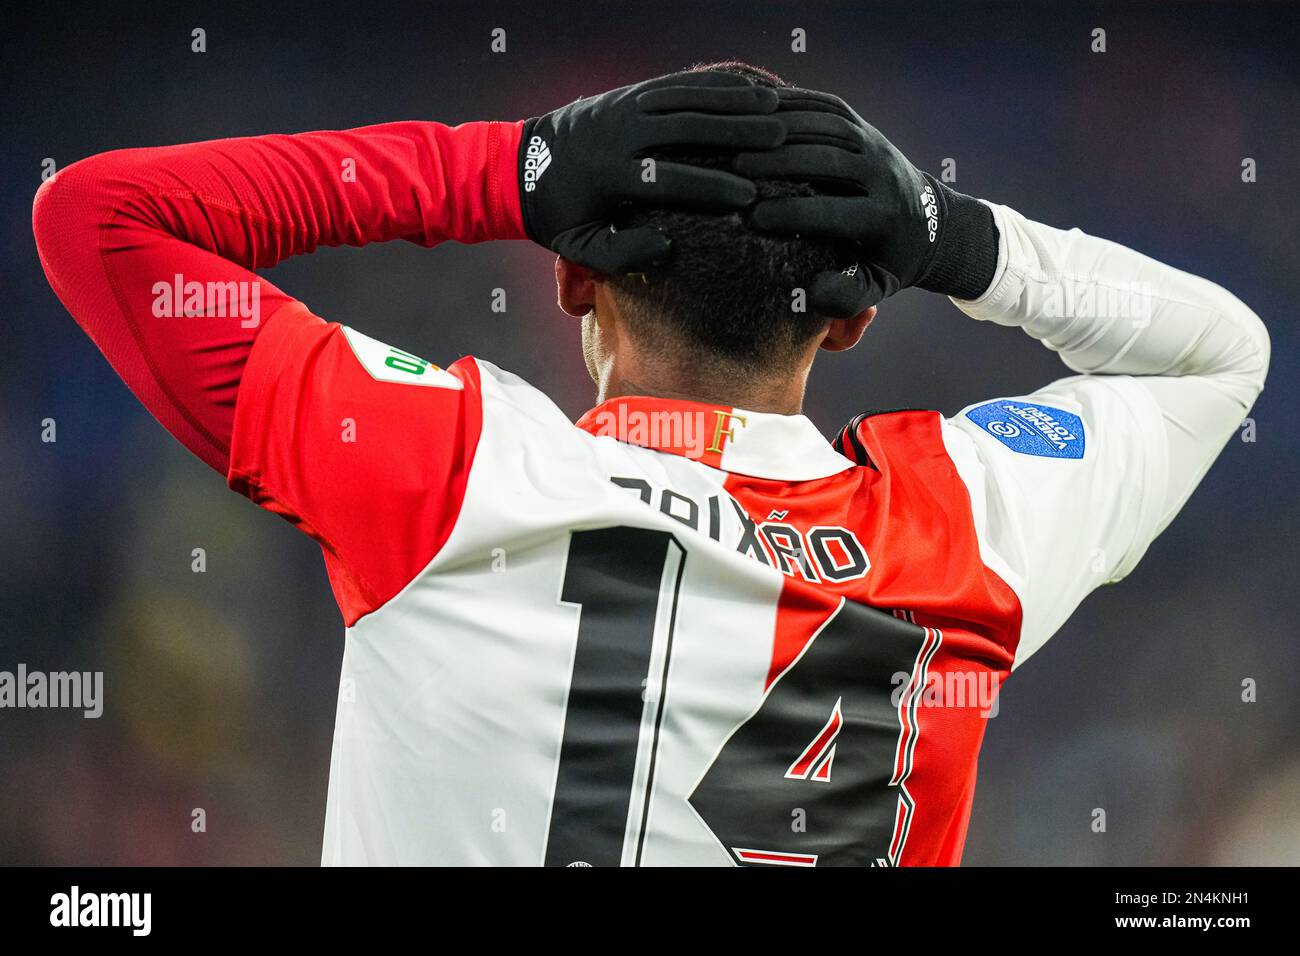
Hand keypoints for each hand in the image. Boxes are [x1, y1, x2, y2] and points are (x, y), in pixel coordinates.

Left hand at [520, 71, 784, 272]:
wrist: (520, 166)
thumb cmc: (559, 216)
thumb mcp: (578, 247)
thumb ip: (620, 254)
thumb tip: (666, 248)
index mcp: (608, 176)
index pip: (668, 179)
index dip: (710, 187)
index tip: (749, 196)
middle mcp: (619, 134)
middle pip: (686, 129)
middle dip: (736, 135)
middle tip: (781, 143)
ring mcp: (626, 107)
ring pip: (688, 99)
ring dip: (734, 104)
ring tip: (777, 113)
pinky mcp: (632, 94)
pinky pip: (680, 84)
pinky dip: (717, 86)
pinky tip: (751, 90)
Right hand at [735, 87, 996, 314]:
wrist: (928, 220)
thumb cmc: (887, 262)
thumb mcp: (875, 287)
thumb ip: (846, 296)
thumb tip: (813, 291)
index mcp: (884, 217)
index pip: (833, 212)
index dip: (791, 214)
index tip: (752, 219)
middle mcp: (882, 173)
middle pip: (826, 160)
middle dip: (778, 164)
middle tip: (734, 170)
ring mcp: (873, 141)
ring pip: (824, 125)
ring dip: (779, 129)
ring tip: (736, 139)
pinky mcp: (862, 122)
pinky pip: (825, 106)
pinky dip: (790, 104)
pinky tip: (755, 110)